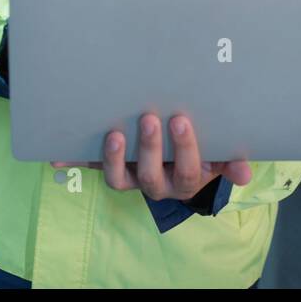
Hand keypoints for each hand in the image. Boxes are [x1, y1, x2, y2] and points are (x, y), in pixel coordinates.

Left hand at [52, 114, 252, 200]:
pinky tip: (55, 152)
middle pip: (150, 175)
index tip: (181, 120)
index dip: (185, 150)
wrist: (181, 166)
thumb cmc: (203, 152)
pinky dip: (72, 160)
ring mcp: (129, 177)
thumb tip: (245, 173)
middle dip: (150, 148)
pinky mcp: (109, 167)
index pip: (188, 171)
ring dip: (113, 158)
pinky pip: (88, 166)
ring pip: (117, 178)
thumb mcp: (219, 157)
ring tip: (113, 134)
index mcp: (185, 179)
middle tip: (149, 118)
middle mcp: (155, 183)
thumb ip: (230, 161)